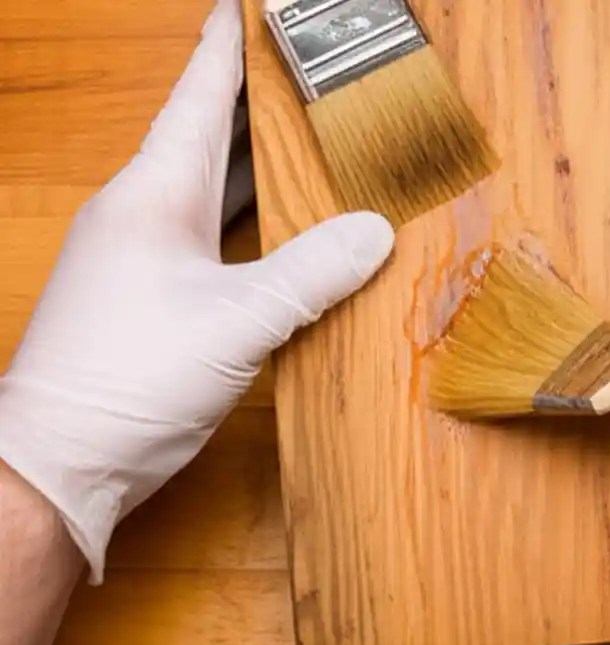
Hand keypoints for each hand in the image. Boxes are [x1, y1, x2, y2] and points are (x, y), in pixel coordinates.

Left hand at [0, 0, 393, 582]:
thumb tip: (376, 230)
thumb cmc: (127, 382)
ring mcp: (149, 254)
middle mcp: (147, 212)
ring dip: (262, 159)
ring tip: (317, 130)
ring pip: (215, 185)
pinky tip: (295, 224)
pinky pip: (218, 233)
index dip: (232, 44)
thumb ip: (312, 272)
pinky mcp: (159, 294)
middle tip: (314, 66)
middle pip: (211, 132)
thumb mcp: (237, 322)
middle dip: (262, 95)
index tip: (257, 5)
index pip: (200, 95)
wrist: (60, 462)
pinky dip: (258, 218)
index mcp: (154, 194)